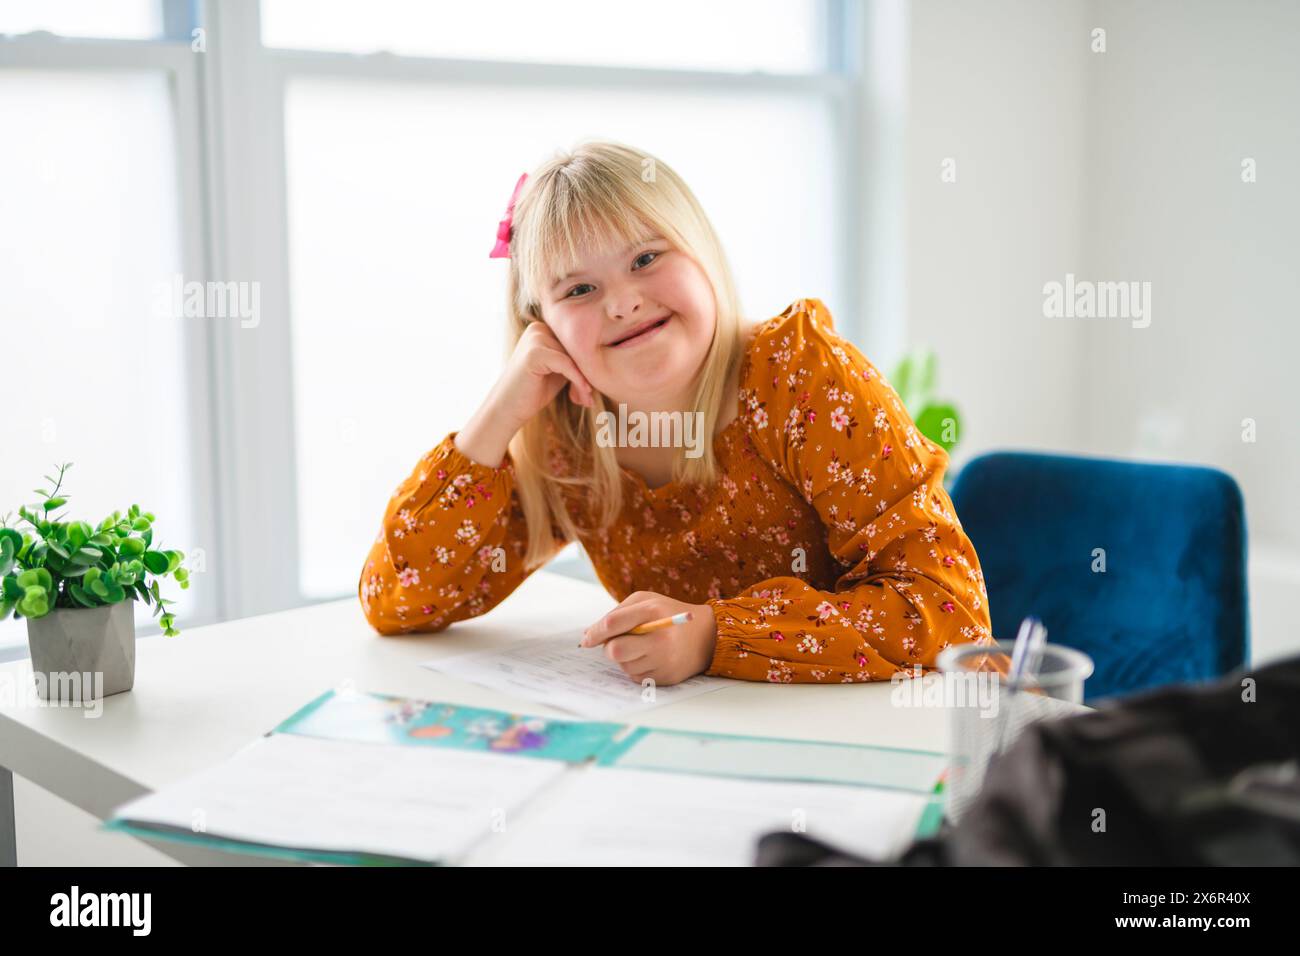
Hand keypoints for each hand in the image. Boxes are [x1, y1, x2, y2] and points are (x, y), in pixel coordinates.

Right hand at [456, 319, 596, 467]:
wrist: (506, 410)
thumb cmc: (533, 392)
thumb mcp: (559, 372)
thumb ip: (574, 361)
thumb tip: (605, 358)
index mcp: (543, 328)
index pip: (575, 342)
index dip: (586, 364)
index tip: (591, 388)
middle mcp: (538, 328)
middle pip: (576, 348)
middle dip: (586, 373)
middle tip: (588, 398)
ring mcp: (535, 338)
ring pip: (574, 357)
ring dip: (584, 380)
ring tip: (585, 399)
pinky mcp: (535, 352)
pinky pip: (567, 365)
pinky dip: (578, 381)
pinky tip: (583, 396)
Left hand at [579, 591, 716, 685]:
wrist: (707, 635)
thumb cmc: (669, 614)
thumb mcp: (646, 601)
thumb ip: (617, 613)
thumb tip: (589, 634)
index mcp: (652, 611)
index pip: (612, 624)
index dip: (595, 633)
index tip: (586, 640)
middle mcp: (660, 637)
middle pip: (615, 651)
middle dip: (609, 648)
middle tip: (615, 643)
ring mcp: (665, 659)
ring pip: (624, 666)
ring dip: (625, 658)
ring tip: (642, 647)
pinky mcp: (667, 677)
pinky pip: (636, 677)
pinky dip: (637, 668)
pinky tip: (651, 658)